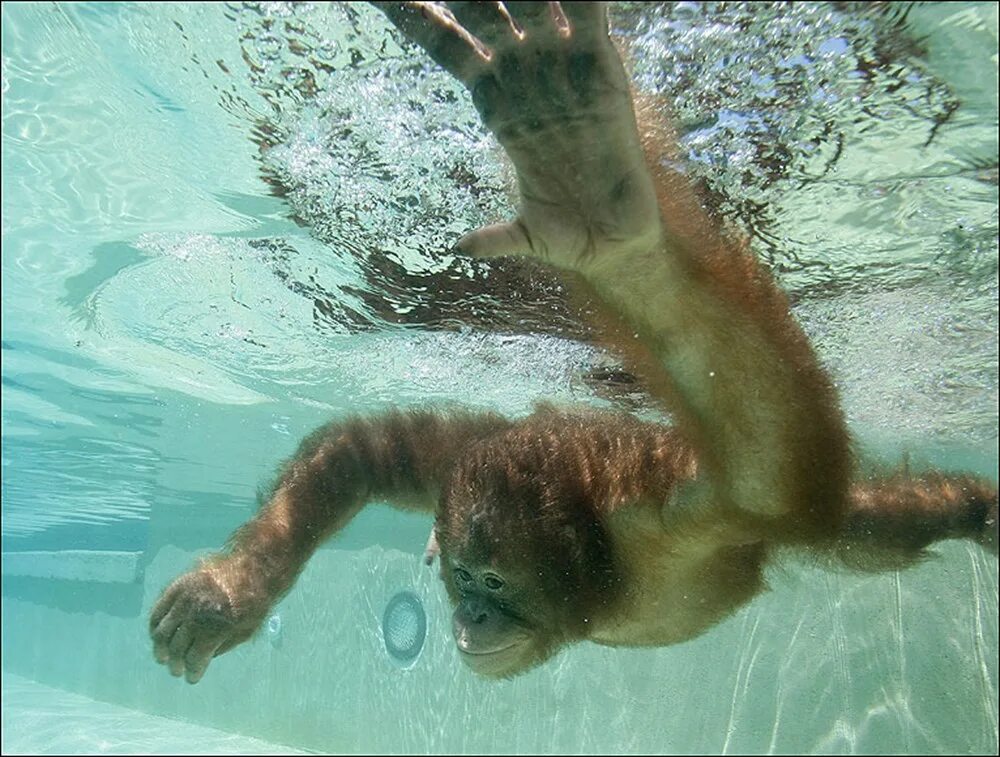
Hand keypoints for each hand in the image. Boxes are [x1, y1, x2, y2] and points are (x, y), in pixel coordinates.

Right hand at [149, 561, 270, 683]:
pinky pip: (158, 610)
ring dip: (161, 648)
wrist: (254, 568)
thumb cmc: (254, 603)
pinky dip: (155, 626)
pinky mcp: (178, 585)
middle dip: (176, 663)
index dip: (192, 671)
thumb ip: (220, 648)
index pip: (194, 658)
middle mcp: (195, 614)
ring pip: (162, 631)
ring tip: (163, 657)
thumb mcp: (244, 632)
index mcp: (215, 628)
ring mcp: (184, 598)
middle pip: (176, 647)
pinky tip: (158, 635)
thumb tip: (199, 661)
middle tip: (176, 671)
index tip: (191, 678)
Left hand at [373, 1, 661, 271]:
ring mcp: (565, 72)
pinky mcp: (603, 73)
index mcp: (498, 108)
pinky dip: (580, 0)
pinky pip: (589, 20)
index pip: (450, 50)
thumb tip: (459, 248)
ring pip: (533, 6)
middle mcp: (528, 81)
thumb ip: (497, 238)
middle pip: (484, 15)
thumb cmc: (568, 238)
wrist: (619, 244)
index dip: (419, 20)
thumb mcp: (526, 236)